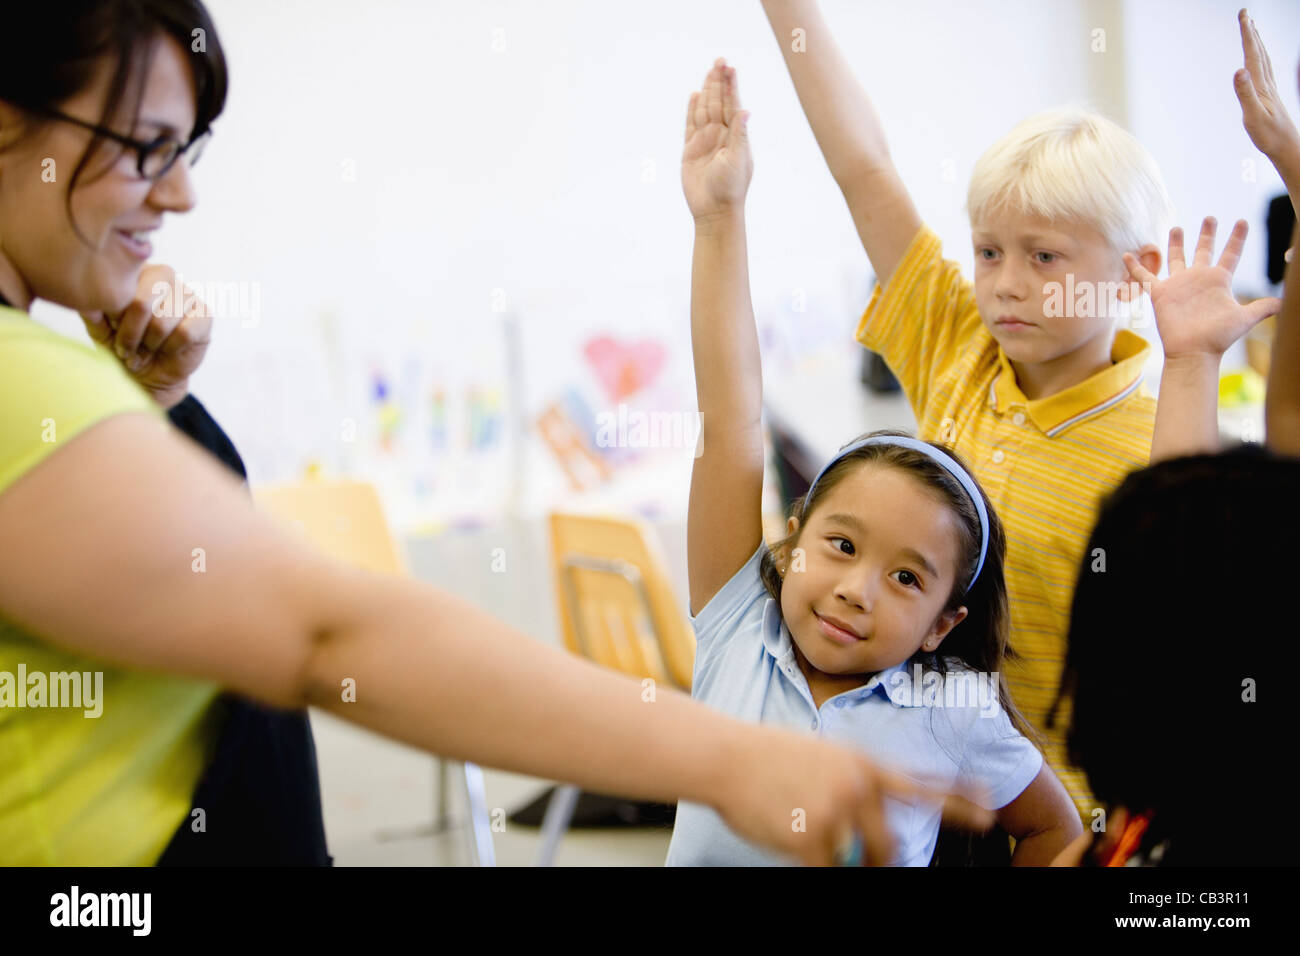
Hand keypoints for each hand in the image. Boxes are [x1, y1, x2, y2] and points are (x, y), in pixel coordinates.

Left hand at [80, 263, 211, 408]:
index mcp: (136, 271)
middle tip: (125, 348)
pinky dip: (171, 348)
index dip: (115, 313)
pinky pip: (184, 332)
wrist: (148, 376)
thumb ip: (93, 314)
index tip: (111, 329)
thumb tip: (86, 302)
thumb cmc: (123, 347)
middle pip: (143, 302)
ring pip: (163, 321)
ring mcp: (187, 294)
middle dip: (131, 332)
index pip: (122, 284)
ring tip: (145, 351)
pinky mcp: (204, 315)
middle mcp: (163, 276)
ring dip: (150, 344)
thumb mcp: (100, 330)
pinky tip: (167, 350)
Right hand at [682, 58, 752, 221]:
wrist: (713, 211)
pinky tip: (695, 96)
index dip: (730, 86)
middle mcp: (721, 135)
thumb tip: (745, 110)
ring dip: (708, 91)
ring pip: (705, 110)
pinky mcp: (691, 150)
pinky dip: (692, 110)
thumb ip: (740, 134)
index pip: (732, 104)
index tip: (730, 67)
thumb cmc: (730, 188)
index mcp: (736, 136)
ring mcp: (706, 141)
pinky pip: (690, 125)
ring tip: (710, 71)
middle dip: (719, 82)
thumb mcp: (738, 160)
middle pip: (719, 103)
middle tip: (720, 60)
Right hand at [718, 725, 992, 865]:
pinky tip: (790, 839)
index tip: (988, 811)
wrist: (728, 756)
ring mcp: (836, 813)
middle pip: (890, 844)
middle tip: (865, 860)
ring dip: (843, 862)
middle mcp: (858, 787)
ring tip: (815, 841)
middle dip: (879, 860)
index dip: (959, 801)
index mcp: (863, 765)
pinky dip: (810, 863)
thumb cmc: (768, 756)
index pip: (922, 786)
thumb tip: (869, 818)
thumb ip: (852, 780)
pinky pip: (826, 869)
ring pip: (858, 861)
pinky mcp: (811, 838)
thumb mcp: (822, 754)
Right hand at [1123, 218, 1279, 362]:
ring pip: (1176, 258)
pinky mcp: (1160, 293)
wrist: (1193, 351)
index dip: (1237, 237)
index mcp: (1219, 281)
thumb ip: (1263, 307)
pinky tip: (1127, 255)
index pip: (1231, 253)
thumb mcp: (1245, 318)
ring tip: (1176, 228)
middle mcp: (1199, 279)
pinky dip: (1135, 266)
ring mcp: (1178, 284)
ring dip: (1176, 243)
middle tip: (1210, 217)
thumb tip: (1286, 302)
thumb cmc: (1218, 337)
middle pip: (1204, 250)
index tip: (1242, 221)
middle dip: (1207, 233)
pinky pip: (1144, 277)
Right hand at [1234, 10, 1299, 172]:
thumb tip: (1238, 71)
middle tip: (1244, 14)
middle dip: (1251, 32)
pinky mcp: (1270, 96)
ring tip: (1251, 30)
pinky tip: (1257, 61)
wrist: (1287, 147)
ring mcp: (1270, 89)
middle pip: (1259, 52)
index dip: (1247, 34)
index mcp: (1261, 85)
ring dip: (1256, 43)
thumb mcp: (1254, 116)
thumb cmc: (1270, 135)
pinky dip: (1260, 58)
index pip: (1253, 54)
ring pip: (1263, 59)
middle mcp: (1267, 83)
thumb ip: (1245, 93)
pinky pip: (1264, 70)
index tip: (1243, 16)